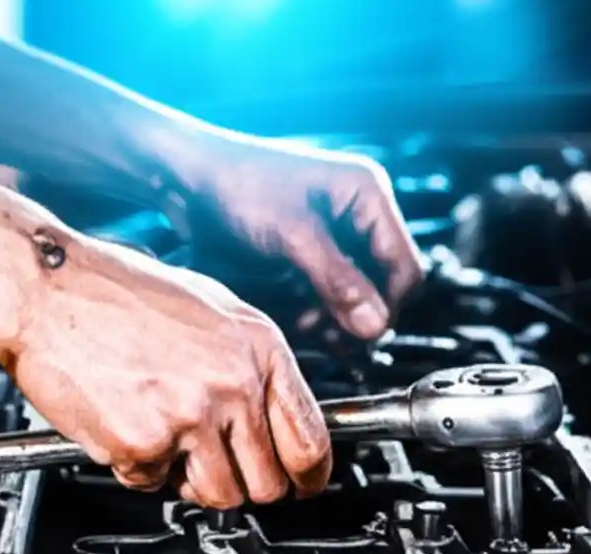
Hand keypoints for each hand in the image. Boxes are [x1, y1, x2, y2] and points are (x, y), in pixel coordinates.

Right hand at [4, 228, 331, 508]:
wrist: (49, 291)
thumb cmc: (118, 291)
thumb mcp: (211, 308)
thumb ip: (250, 363)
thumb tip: (274, 411)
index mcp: (259, 348)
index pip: (310, 441)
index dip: (309, 477)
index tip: (301, 486)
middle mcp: (233, 384)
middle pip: (268, 483)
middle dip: (246, 485)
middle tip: (219, 467)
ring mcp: (189, 418)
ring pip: (218, 497)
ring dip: (193, 483)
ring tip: (165, 441)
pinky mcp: (142, 445)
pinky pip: (154, 485)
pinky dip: (138, 469)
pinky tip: (125, 424)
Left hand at [170, 137, 423, 339]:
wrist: (187, 175)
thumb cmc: (239, 187)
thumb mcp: (293, 236)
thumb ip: (338, 281)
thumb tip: (376, 325)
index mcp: (367, 193)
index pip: (404, 265)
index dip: (388, 304)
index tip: (361, 335)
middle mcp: (356, 210)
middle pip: (382, 281)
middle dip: (359, 313)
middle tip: (332, 340)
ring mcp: (332, 229)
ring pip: (354, 288)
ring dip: (337, 315)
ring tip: (310, 331)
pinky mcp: (307, 246)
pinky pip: (327, 286)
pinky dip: (318, 308)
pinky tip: (300, 321)